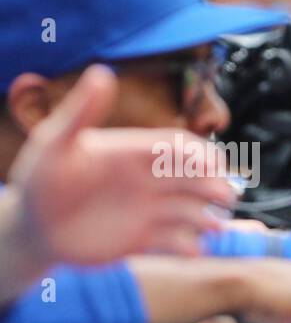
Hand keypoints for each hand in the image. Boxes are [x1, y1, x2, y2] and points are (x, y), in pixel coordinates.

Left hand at [8, 65, 234, 269]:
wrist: (32, 229)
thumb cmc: (39, 182)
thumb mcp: (56, 143)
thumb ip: (82, 111)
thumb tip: (102, 72)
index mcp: (133, 154)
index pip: (177, 148)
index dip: (200, 155)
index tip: (213, 165)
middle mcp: (147, 181)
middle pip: (194, 180)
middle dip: (215, 187)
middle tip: (225, 197)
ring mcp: (148, 210)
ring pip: (191, 211)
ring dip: (207, 218)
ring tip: (213, 227)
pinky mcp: (145, 239)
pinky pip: (176, 243)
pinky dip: (189, 247)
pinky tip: (192, 250)